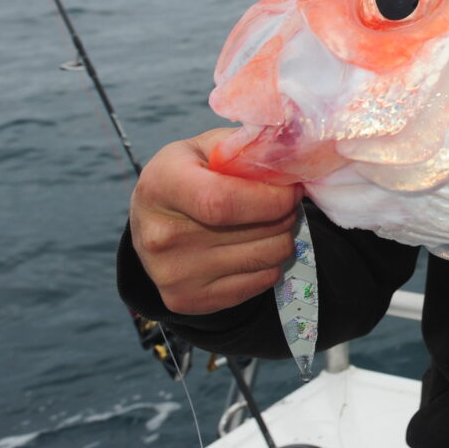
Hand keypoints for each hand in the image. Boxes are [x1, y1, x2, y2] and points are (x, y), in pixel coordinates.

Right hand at [129, 128, 300, 314]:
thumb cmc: (191, 173)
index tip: (292, 190)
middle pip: (255, 232)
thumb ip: (248, 148)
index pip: (223, 201)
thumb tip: (296, 158)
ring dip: (283, 237)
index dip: (272, 198)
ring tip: (268, 222)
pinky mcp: (186, 300)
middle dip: (286, 213)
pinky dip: (270, 263)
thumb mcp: (209, 147)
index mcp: (162, 185)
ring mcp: (171, 273)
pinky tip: (253, 246)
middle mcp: (160, 235)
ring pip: (267, 258)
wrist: (152, 222)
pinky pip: (260, 282)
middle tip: (284, 202)